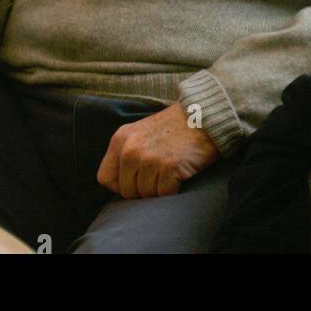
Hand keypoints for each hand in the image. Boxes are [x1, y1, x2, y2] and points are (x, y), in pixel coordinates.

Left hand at [96, 102, 218, 198]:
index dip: (120, 185)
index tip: (135, 182)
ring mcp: (150, 159)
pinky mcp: (170, 167)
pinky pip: (164, 194)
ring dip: (159, 189)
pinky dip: (173, 189)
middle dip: (143, 190)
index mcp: (120, 140)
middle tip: (159, 177)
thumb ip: (127, 152)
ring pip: (146, 194)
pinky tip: (180, 174)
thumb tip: (120, 184)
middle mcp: (131, 150)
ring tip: (170, 173)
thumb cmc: (174, 126)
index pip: (105, 178)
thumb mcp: (141, 132)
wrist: (204, 115)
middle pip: (127, 191)